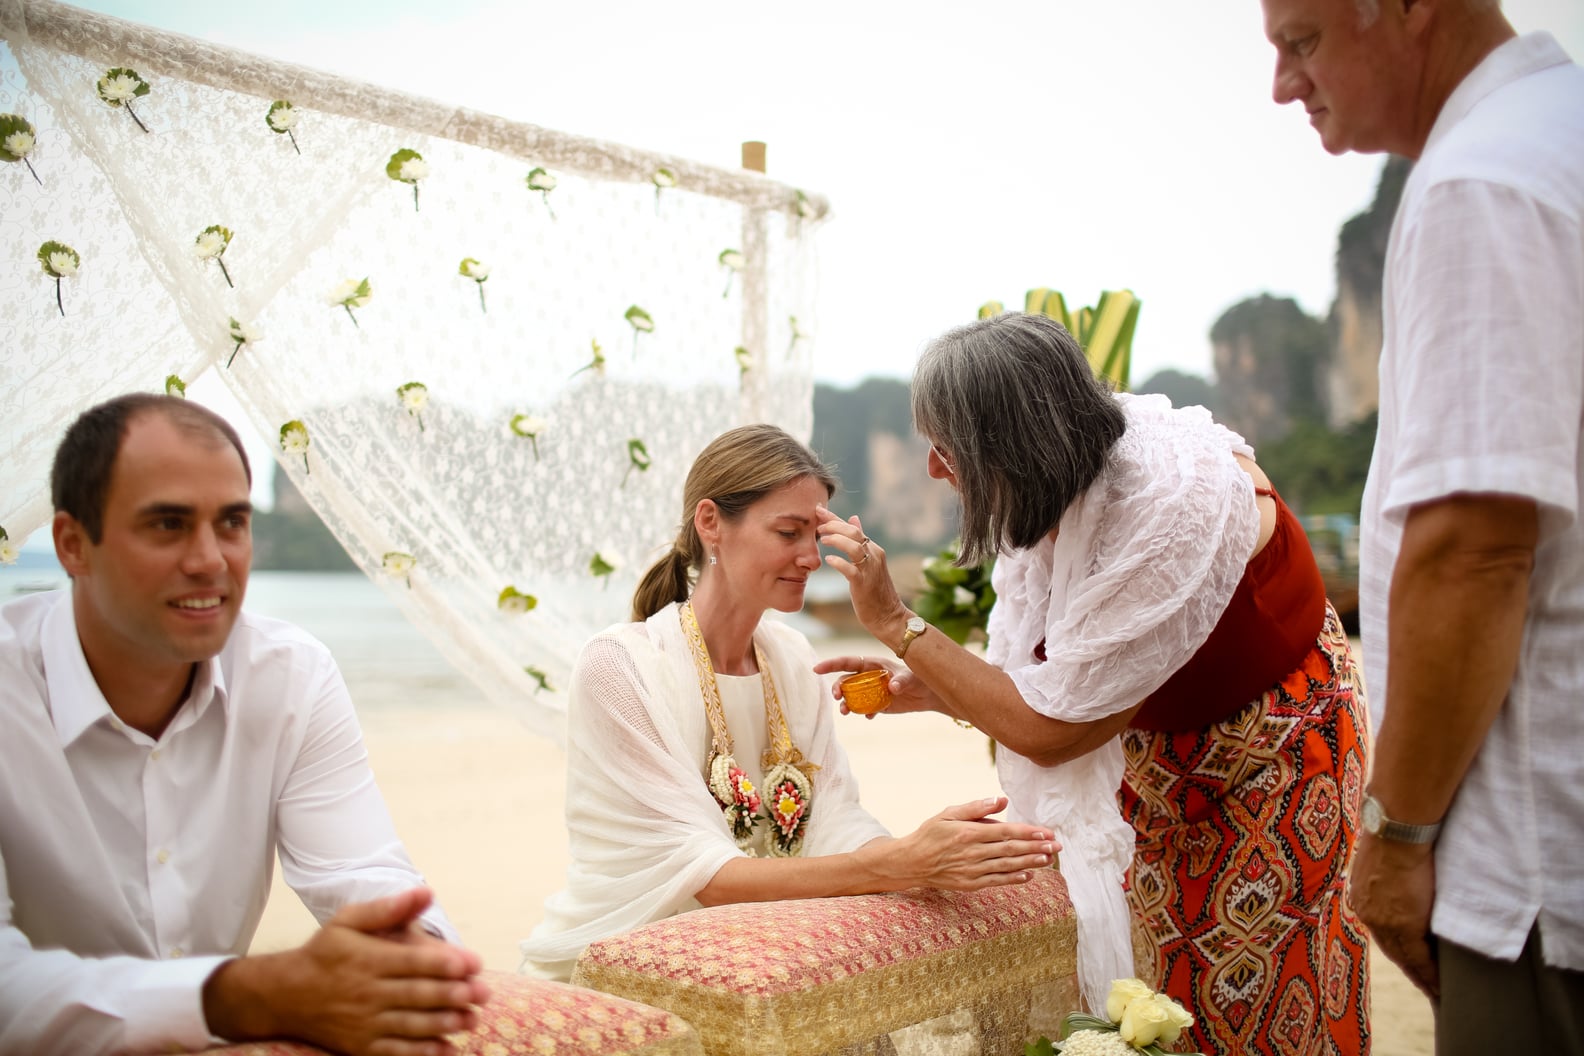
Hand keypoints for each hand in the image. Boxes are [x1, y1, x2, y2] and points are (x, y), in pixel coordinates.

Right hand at [204, 887, 489, 1055]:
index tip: (473, 962)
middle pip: (417, 994)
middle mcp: (367, 992)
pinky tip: (447, 1048)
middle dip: (453, 994)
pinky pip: (395, 1051)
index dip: (445, 963)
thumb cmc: (325, 953)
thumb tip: (426, 891)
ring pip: (411, 1025)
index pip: (413, 962)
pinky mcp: (361, 1046)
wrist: (285, 995)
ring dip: (444, 1023)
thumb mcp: (348, 920)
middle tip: (484, 992)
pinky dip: (422, 1052)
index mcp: (368, 959)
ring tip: (472, 1019)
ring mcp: (364, 1023)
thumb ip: (388, 908)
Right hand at [812, 654, 942, 716]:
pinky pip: (865, 708)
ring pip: (852, 696)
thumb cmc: (920, 679)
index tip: (816, 669)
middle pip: (845, 680)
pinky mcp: (877, 704)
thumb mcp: (912, 677)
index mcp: (872, 664)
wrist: (928, 695)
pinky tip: (870, 716)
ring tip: (846, 712)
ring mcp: (871, 691)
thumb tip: (893, 686)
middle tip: (838, 698)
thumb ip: (902, 680)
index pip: (848, 662)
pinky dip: (864, 712)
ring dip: (846, 704)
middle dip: (837, 688)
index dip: (831, 664)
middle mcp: (868, 676)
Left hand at [815, 505, 908, 640]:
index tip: (818, 510)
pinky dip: (839, 562)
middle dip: (834, 525)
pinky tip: (828, 560)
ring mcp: (870, 569)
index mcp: (874, 549)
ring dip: (836, 540)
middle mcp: (875, 555)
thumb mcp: (869, 562)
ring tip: (822, 540)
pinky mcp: (864, 584)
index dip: (835, 518)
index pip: (853, 527)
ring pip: (854, 547)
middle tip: (817, 525)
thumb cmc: (875, 591)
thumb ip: (860, 541)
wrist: (889, 616)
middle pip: (854, 532)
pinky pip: (851, 570)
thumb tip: (853, 518)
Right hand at [866, 796, 1057, 890]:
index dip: (1027, 833)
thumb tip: (1002, 800)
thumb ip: (976, 807)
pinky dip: (1013, 879)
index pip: (1005, 832)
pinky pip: (996, 881)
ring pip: (1007, 867)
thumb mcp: (949, 813)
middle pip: (1010, 850)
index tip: (1046, 832)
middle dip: (1036, 848)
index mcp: (968, 833)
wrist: (911, 862)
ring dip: (1030, 863)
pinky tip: (1029, 875)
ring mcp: (971, 871)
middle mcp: (972, 853)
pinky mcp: (970, 884)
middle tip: (1057, 846)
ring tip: (1049, 859)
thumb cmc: (931, 833)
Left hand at [1347, 834, 1438, 999]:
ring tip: (1436, 992)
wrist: (1399, 830)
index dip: (1396, 947)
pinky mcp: (1404, 926)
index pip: (1381, 930)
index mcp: (1363, 897)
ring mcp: (1385, 922)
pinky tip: (1440, 986)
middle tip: (1426, 985)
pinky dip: (1429, 975)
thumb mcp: (1383, 857)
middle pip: (1391, 950)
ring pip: (1404, 958)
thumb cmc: (1395, 833)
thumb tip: (1403, 873)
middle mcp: (1368, 913)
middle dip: (1409, 968)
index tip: (1409, 960)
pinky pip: (1418, 958)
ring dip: (1421, 977)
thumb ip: (1389, 874)